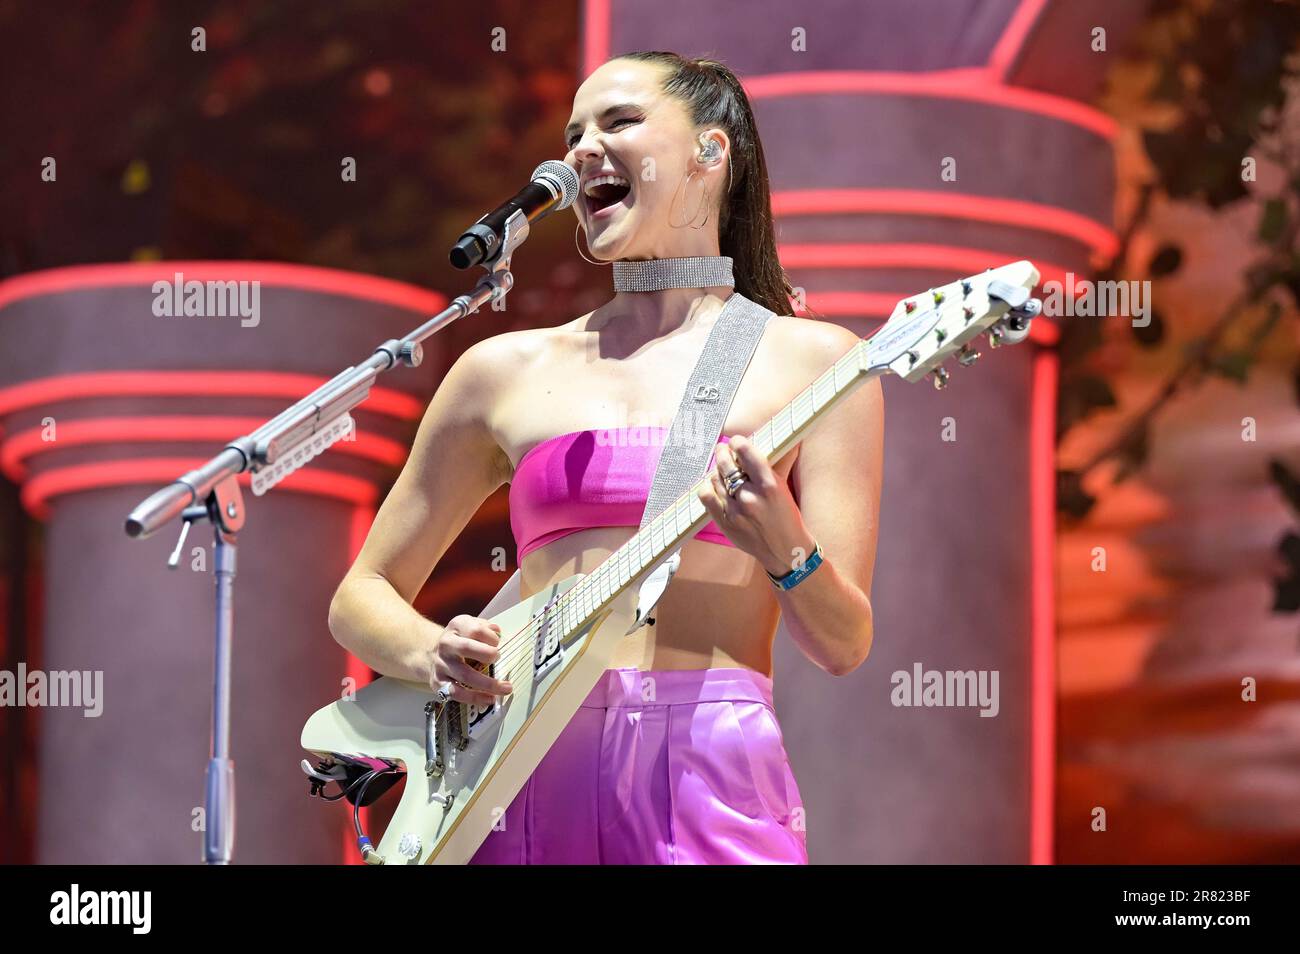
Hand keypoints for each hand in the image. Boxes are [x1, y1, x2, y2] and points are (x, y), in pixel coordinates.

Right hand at [427, 614, 514, 706]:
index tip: (497, 643)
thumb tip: (498, 633)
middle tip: (498, 658)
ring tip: (505, 688)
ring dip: (488, 684)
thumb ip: (486, 628)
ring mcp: (441, 665)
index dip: (490, 637)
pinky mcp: (438, 683)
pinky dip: (474, 698)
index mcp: (456, 627)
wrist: (433, 653)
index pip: (474, 630)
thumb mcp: (470, 626)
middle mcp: (446, 645)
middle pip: (465, 648)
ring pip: (464, 675)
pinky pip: (456, 693)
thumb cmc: (460, 640)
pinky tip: (489, 699)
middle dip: (487, 655)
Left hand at [696, 434, 815, 577]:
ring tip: (723, 471)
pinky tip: (714, 486)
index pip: (745, 451)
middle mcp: (750, 496)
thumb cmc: (787, 518)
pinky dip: (707, 487)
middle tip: (723, 450)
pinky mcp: (724, 522)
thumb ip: (776, 464)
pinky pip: (706, 495)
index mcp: (769, 484)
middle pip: (725, 463)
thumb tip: (778, 440)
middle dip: (723, 452)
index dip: (737, 442)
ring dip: (717, 470)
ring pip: (715, 477)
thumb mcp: (784, 488)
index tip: (736, 442)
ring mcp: (735, 510)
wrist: (785, 551)